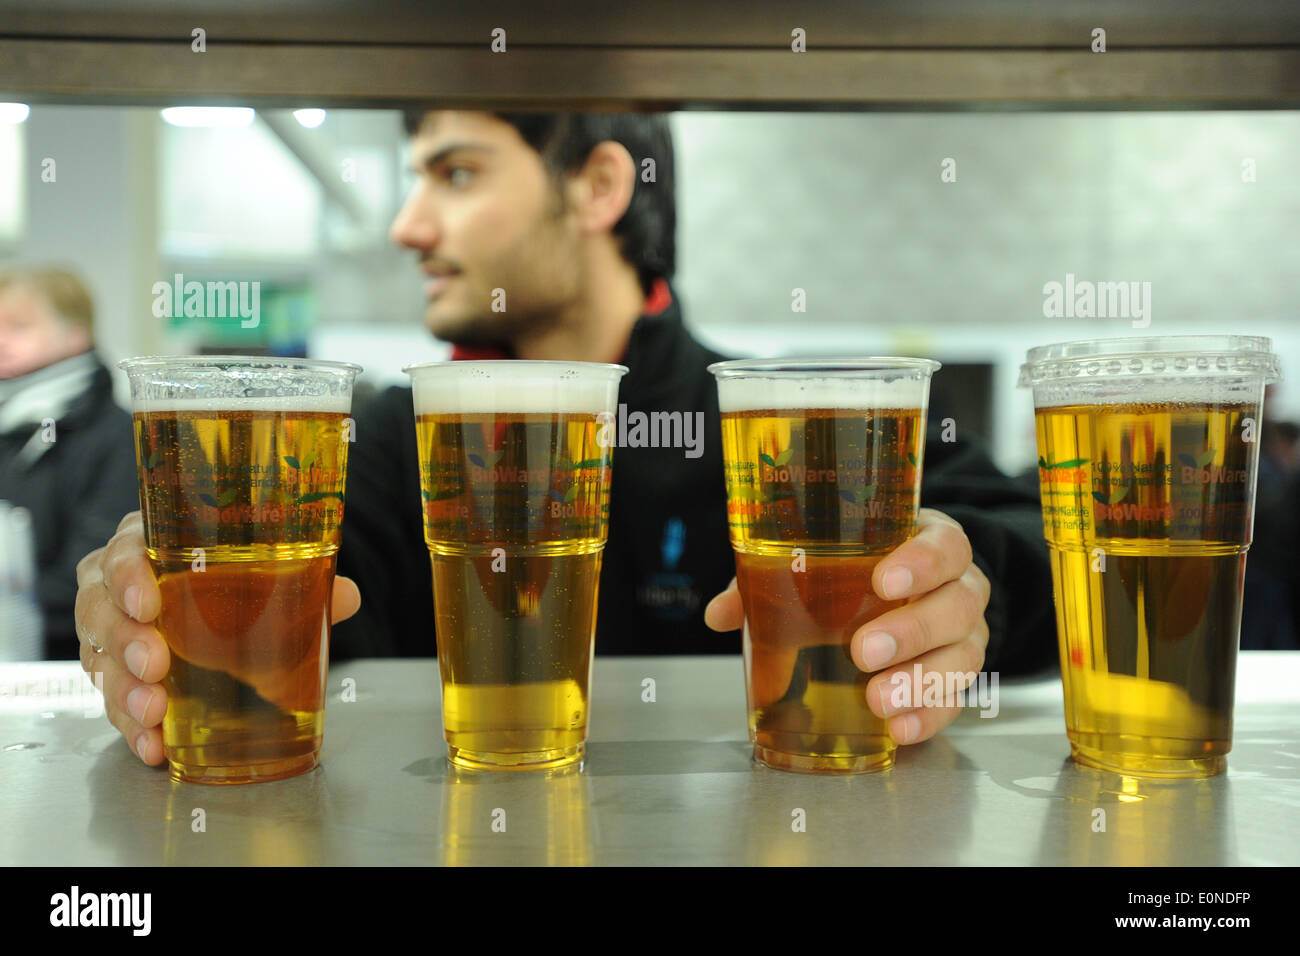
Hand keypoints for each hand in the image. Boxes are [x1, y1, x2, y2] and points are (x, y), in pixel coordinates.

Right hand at [74, 511, 361, 765]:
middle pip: (99, 607)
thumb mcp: (265, 578)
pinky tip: (153, 745)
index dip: (128, 574)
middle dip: (124, 639)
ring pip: (98, 658)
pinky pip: (111, 701)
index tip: (148, 602)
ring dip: (123, 689)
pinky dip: (131, 726)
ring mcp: (114, 633)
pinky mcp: (117, 676)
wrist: (224, 615)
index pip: (124, 549)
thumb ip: (303, 584)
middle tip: (154, 663)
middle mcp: (120, 586)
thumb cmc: (233, 581)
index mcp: (151, 545)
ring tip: (154, 711)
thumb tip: (344, 595)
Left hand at [704, 507, 989, 746]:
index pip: (946, 545)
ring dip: (919, 680)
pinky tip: (899, 727)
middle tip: (864, 650)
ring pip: (962, 656)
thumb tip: (720, 612)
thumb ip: (773, 577)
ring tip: (877, 699)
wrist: (906, 595)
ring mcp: (965, 635)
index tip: (884, 580)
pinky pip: (955, 698)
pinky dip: (928, 715)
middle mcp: (959, 588)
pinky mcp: (957, 677)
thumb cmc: (861, 570)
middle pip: (957, 604)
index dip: (923, 561)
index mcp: (930, 544)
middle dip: (912, 629)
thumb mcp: (824, 561)